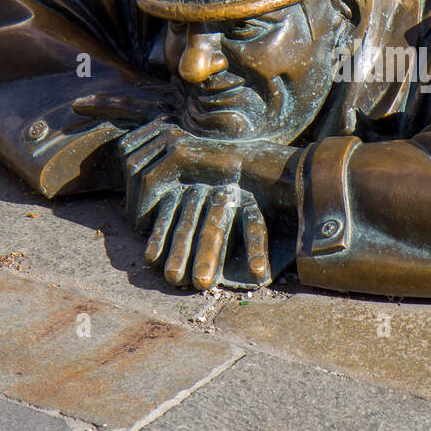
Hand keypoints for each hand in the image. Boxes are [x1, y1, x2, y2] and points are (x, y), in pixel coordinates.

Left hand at [113, 115, 297, 224]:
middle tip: (136, 219)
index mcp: (166, 128)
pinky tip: (150, 223)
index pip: (127, 147)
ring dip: (134, 201)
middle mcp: (166, 129)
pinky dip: (145, 204)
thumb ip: (168, 171)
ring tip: (141, 225)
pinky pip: (150, 179)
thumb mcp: (191, 168)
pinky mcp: (181, 153)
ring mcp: (173, 138)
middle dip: (129, 192)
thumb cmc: (225, 173)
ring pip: (136, 170)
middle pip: (128, 158)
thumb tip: (138, 191)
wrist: (252, 166)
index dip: (126, 177)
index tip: (135, 204)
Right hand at [142, 182, 270, 289]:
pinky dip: (158, 238)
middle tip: (202, 282)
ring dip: (179, 252)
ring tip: (173, 278)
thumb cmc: (248, 184)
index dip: (256, 247)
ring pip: (186, 225)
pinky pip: (165, 217)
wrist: (214, 147)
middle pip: (214, 227)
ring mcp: (195, 192)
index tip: (259, 272)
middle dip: (208, 255)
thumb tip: (278, 261)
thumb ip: (272, 220)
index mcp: (247, 195)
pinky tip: (152, 259)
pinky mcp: (174, 192)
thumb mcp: (264, 192)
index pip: (254, 223)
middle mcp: (220, 193)